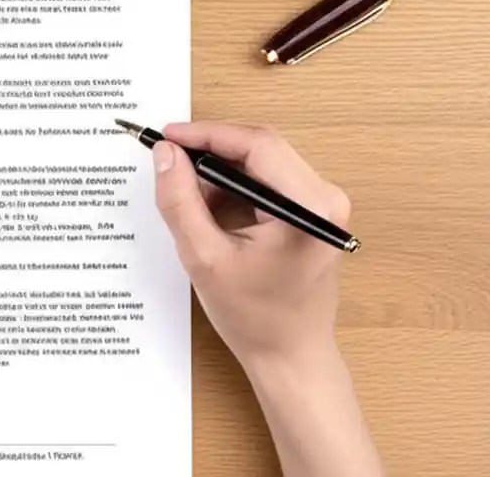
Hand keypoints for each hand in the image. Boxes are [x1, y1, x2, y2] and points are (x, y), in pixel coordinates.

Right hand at [151, 122, 350, 368]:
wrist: (290, 356)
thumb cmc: (255, 317)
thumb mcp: (204, 258)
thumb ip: (180, 202)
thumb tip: (165, 154)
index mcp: (310, 206)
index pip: (256, 145)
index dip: (206, 134)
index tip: (166, 136)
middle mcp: (324, 197)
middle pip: (259, 148)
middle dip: (209, 150)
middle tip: (166, 159)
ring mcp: (321, 204)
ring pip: (259, 162)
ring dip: (219, 170)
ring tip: (185, 195)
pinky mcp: (309, 211)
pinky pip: (265, 180)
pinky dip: (231, 186)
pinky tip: (207, 208)